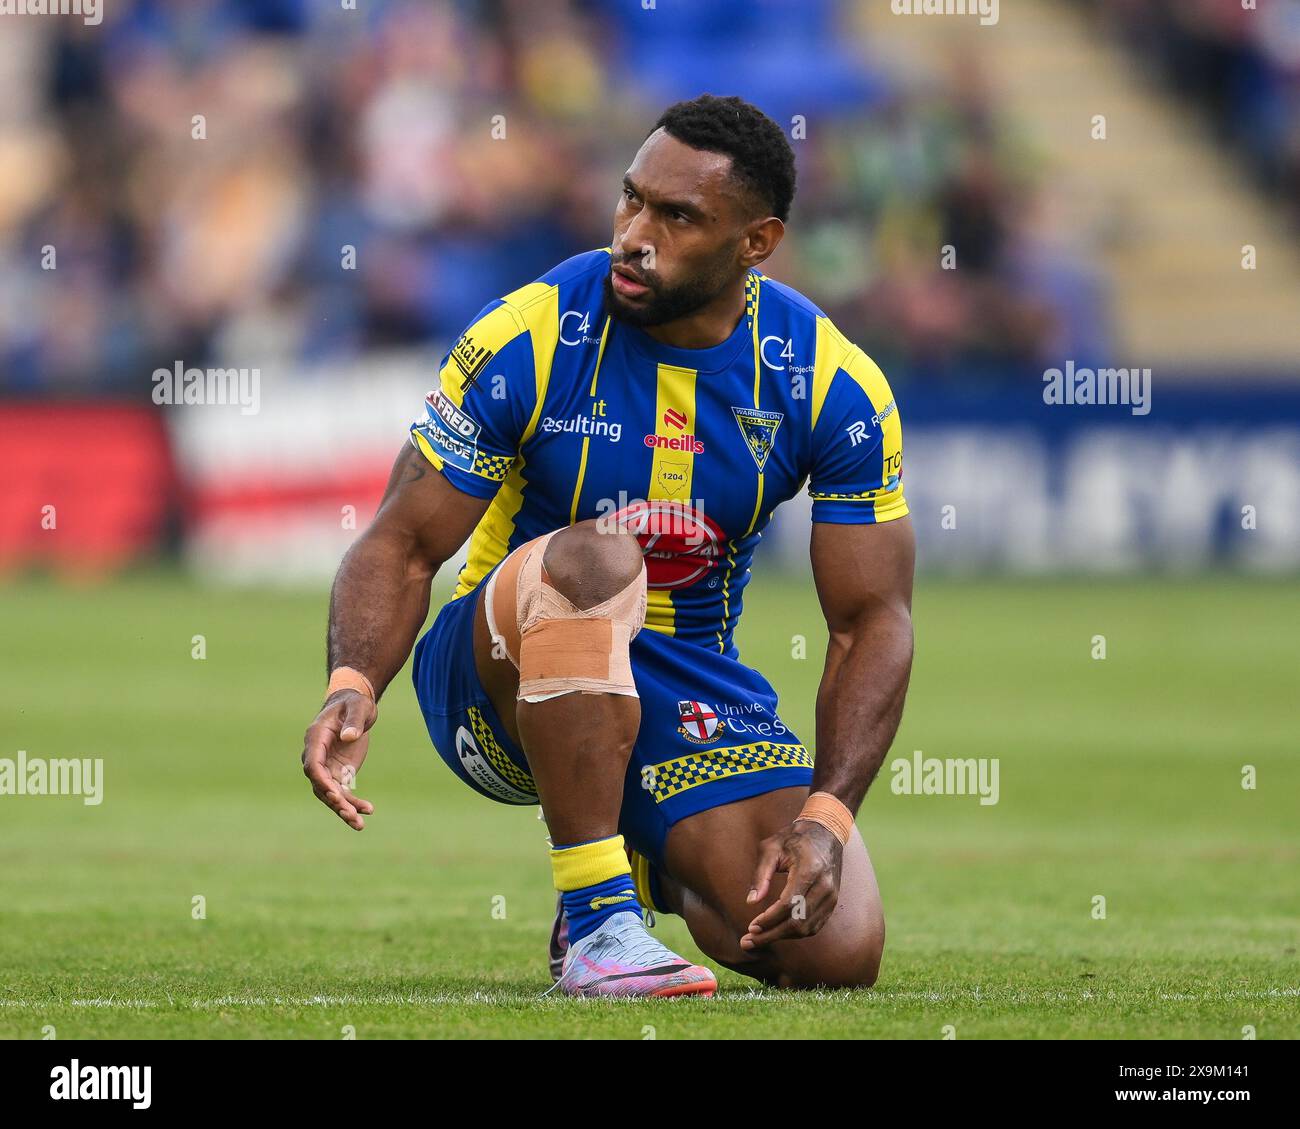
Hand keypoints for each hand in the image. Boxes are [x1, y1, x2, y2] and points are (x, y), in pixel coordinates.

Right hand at [301, 689, 376, 829]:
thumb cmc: (354, 703)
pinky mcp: (339, 773)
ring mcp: (327, 767)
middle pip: (320, 785)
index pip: (312, 765)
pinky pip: (343, 793)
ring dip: (343, 809)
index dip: (321, 781)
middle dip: (334, 801)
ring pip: (330, 794)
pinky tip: (368, 811)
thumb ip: (354, 721)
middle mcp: (317, 756)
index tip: (336, 794)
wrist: (356, 706)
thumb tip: (349, 737)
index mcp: (316, 739)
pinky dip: (354, 804)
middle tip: (350, 814)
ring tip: (359, 824)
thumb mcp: (358, 707)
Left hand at [741, 820, 842, 949]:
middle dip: (772, 935)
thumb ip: (761, 875)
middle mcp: (824, 886)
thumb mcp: (771, 848)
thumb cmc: (794, 838)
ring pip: (807, 928)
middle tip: (749, 941)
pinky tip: (779, 931)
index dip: (769, 920)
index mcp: (809, 870)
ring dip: (783, 936)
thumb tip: (751, 902)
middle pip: (798, 922)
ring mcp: (831, 896)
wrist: (826, 832)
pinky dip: (796, 932)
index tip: (752, 926)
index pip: (788, 905)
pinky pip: (815, 925)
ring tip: (760, 938)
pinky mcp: (833, 901)